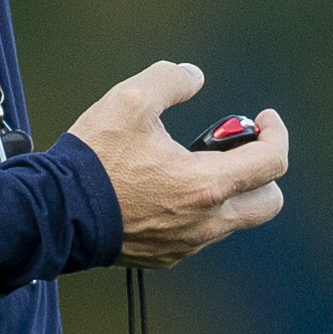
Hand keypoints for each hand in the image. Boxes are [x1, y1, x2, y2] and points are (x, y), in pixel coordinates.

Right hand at [67, 61, 287, 268]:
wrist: (56, 213)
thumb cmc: (96, 158)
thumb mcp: (131, 99)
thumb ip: (170, 80)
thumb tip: (194, 77)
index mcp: (207, 184)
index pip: (272, 162)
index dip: (276, 132)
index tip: (265, 117)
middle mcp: (206, 222)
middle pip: (268, 202)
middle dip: (261, 169)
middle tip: (230, 146)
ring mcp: (188, 244)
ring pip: (235, 217)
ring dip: (228, 187)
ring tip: (190, 161)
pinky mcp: (168, 256)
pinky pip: (203, 232)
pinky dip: (201, 207)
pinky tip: (167, 186)